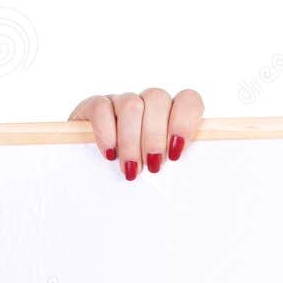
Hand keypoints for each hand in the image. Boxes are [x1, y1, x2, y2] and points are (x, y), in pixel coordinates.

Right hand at [66, 87, 203, 179]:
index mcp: (171, 117)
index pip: (188, 99)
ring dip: (132, 141)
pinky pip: (101, 108)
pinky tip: (110, 154)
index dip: (184, 121)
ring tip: (131, 169)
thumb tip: (185, 174)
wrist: (97, 184)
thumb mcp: (164, 177)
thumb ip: (176, 166)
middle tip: (152, 167)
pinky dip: (106, 133)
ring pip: (131, 104)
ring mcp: (120, 102)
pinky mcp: (94, 107)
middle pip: (157, 98)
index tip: (176, 153)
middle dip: (155, 137)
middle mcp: (147, 104)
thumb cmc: (141, 184)